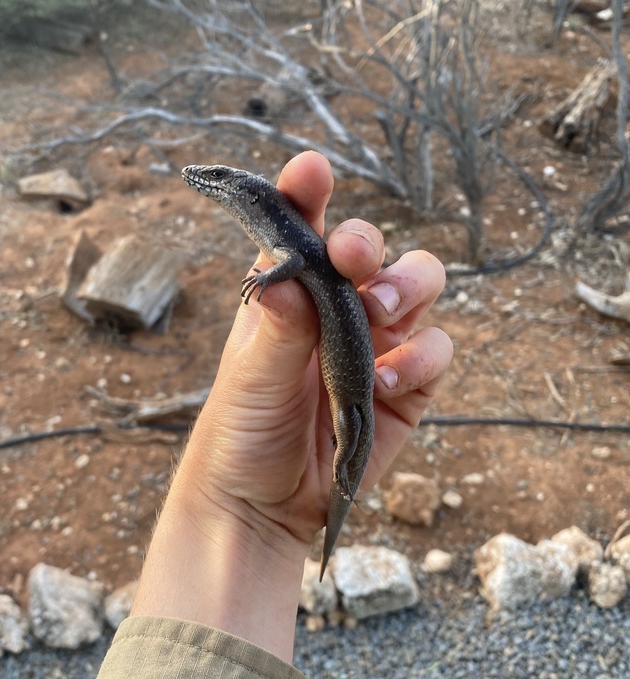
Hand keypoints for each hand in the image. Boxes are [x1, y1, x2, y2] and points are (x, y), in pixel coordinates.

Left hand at [132, 152, 452, 660]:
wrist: (262, 507)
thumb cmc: (241, 432)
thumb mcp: (247, 378)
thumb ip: (276, 328)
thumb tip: (288, 272)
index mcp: (291, 291)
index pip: (305, 228)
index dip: (309, 194)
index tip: (311, 171)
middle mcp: (339, 307)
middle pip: (374, 249)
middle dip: (368, 245)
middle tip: (353, 261)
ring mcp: (379, 344)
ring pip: (418, 287)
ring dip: (406, 289)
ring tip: (378, 315)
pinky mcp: (409, 388)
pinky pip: (437, 353)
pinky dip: (422, 359)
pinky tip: (387, 382)